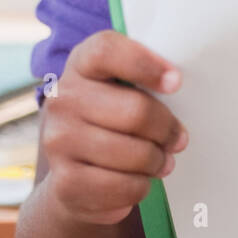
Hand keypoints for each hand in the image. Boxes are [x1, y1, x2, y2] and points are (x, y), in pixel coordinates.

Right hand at [40, 29, 188, 225]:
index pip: (106, 50)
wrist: (73, 171)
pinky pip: (125, 187)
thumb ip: (143, 77)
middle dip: (167, 129)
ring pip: (135, 154)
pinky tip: (137, 180)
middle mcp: (62, 99)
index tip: (176, 83)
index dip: (145, 64)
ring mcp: (59, 140)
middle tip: (178, 138)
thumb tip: (175, 84)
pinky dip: (141, 186)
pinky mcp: (66, 182)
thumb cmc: (110, 118)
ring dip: (158, 161)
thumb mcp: (120, 87)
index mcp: (80, 64)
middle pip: (135, 111)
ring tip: (159, 161)